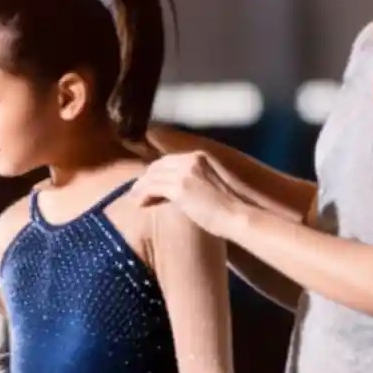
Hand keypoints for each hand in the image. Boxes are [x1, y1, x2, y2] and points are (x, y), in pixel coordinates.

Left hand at [132, 151, 246, 237]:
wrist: (238, 216)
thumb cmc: (232, 207)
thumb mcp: (214, 184)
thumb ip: (200, 180)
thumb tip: (185, 190)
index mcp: (201, 156)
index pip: (171, 160)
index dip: (158, 171)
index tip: (152, 181)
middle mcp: (191, 159)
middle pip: (159, 165)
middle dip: (147, 176)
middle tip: (139, 189)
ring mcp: (184, 173)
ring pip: (152, 176)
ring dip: (141, 186)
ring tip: (134, 197)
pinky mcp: (179, 188)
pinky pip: (151, 188)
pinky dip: (142, 194)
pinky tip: (139, 203)